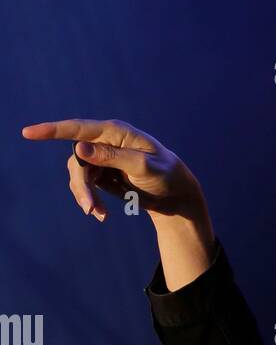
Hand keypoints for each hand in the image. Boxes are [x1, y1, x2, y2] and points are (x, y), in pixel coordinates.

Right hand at [20, 117, 207, 224]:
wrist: (176, 194)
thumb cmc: (166, 175)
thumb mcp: (144, 168)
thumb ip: (114, 158)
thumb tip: (80, 149)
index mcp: (116, 132)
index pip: (79, 129)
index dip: (52, 130)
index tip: (29, 133)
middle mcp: (105, 141)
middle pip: (77, 160)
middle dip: (81, 185)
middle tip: (90, 208)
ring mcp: (101, 157)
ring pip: (78, 175)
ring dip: (85, 195)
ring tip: (97, 214)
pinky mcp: (101, 173)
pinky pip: (85, 186)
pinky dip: (89, 200)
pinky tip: (101, 215)